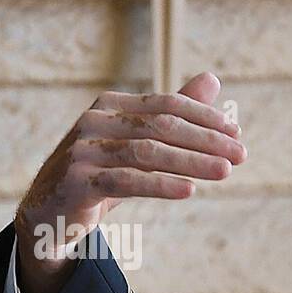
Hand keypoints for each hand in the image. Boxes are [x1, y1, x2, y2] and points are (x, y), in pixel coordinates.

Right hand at [12, 70, 244, 292]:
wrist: (50, 213)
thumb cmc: (101, 174)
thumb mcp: (138, 144)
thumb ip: (172, 114)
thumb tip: (213, 79)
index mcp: (110, 106)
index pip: (166, 105)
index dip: (204, 117)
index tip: (236, 133)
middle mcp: (94, 121)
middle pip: (160, 126)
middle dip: (206, 140)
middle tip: (241, 154)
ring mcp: (82, 151)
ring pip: (147, 153)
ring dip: (191, 162)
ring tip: (225, 171)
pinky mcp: (77, 182)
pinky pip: (126, 181)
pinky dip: (161, 185)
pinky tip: (189, 190)